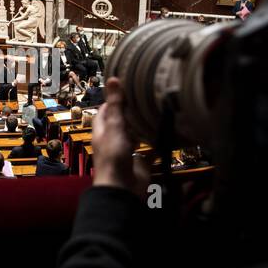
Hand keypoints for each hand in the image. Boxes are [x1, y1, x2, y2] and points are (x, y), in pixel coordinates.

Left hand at [91, 76, 148, 192]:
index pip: (105, 110)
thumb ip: (115, 104)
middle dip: (131, 112)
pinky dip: (156, 142)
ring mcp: (127, 152)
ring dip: (143, 126)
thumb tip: (113, 79)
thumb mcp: (114, 126)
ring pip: (135, 135)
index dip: (114, 99)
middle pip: (121, 122)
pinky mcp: (140, 162)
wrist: (122, 189)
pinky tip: (166, 132)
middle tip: (146, 97)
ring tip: (157, 109)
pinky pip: (149, 150)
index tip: (127, 88)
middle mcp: (114, 140)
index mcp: (102, 131)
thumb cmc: (113, 157)